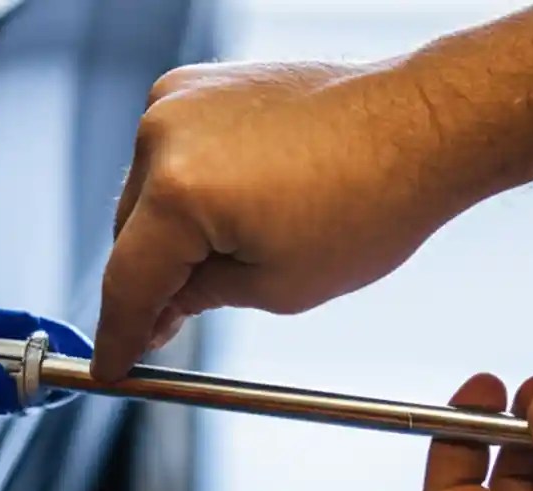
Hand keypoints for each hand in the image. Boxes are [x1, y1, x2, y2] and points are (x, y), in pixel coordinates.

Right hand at [92, 59, 464, 379]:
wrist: (421, 127)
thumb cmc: (374, 199)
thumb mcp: (278, 285)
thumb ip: (199, 299)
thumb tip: (161, 307)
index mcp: (181, 190)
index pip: (126, 281)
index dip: (116, 336)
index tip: (110, 365)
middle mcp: (167, 132)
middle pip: (128, 235)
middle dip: (151, 282)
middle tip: (174, 324)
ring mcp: (184, 98)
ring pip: (148, 195)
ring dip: (171, 233)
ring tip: (231, 258)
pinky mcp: (204, 83)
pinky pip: (172, 155)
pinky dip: (189, 190)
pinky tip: (234, 214)